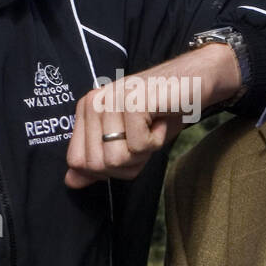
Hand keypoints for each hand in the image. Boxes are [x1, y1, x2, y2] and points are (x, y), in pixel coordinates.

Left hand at [64, 44, 239, 188]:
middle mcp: (93, 102)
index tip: (127, 148)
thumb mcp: (126, 142)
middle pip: (97, 165)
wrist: (194, 82)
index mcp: (85, 109)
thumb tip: (70, 182)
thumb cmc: (160, 113)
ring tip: (152, 128)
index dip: (105, 168)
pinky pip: (139, 147)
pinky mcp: (133, 102)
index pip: (77, 162)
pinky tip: (161, 121)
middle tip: (143, 138)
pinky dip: (156, 142)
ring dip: (143, 153)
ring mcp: (111, 100)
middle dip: (127, 163)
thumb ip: (98, 160)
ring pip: (116, 159)